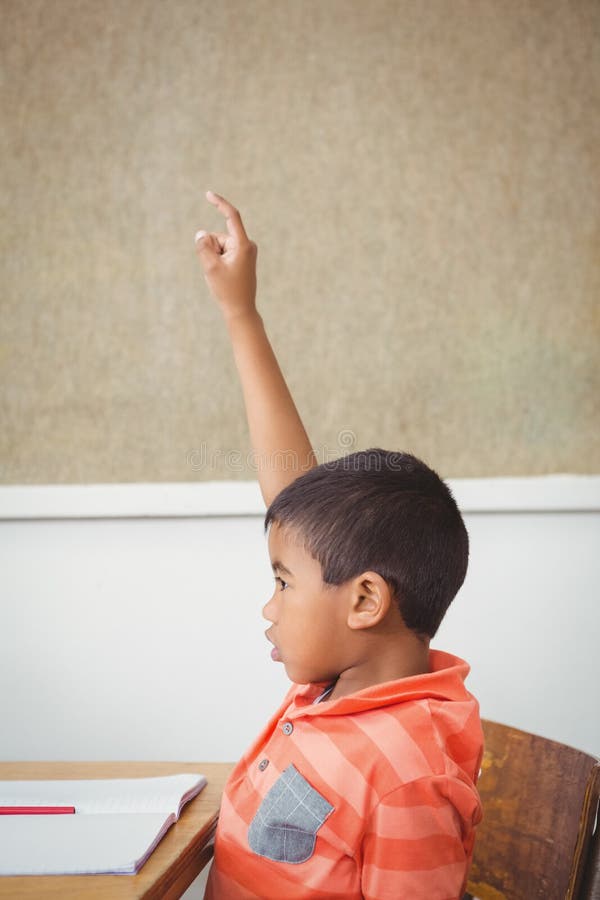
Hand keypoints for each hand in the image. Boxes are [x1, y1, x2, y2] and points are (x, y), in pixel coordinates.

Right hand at [195, 191, 257, 321]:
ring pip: (218, 245)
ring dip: (213, 258)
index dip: (220, 203)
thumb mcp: (210, 267)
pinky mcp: (242, 258)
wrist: (241, 310)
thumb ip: (203, 246)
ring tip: (221, 275)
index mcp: (243, 245)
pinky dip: (217, 261)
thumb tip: (201, 233)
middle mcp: (247, 245)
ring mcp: (245, 252)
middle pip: (218, 236)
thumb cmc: (227, 290)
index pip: (232, 216)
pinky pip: (222, 253)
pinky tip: (222, 276)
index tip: (208, 194)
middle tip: (216, 271)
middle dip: (210, 249)